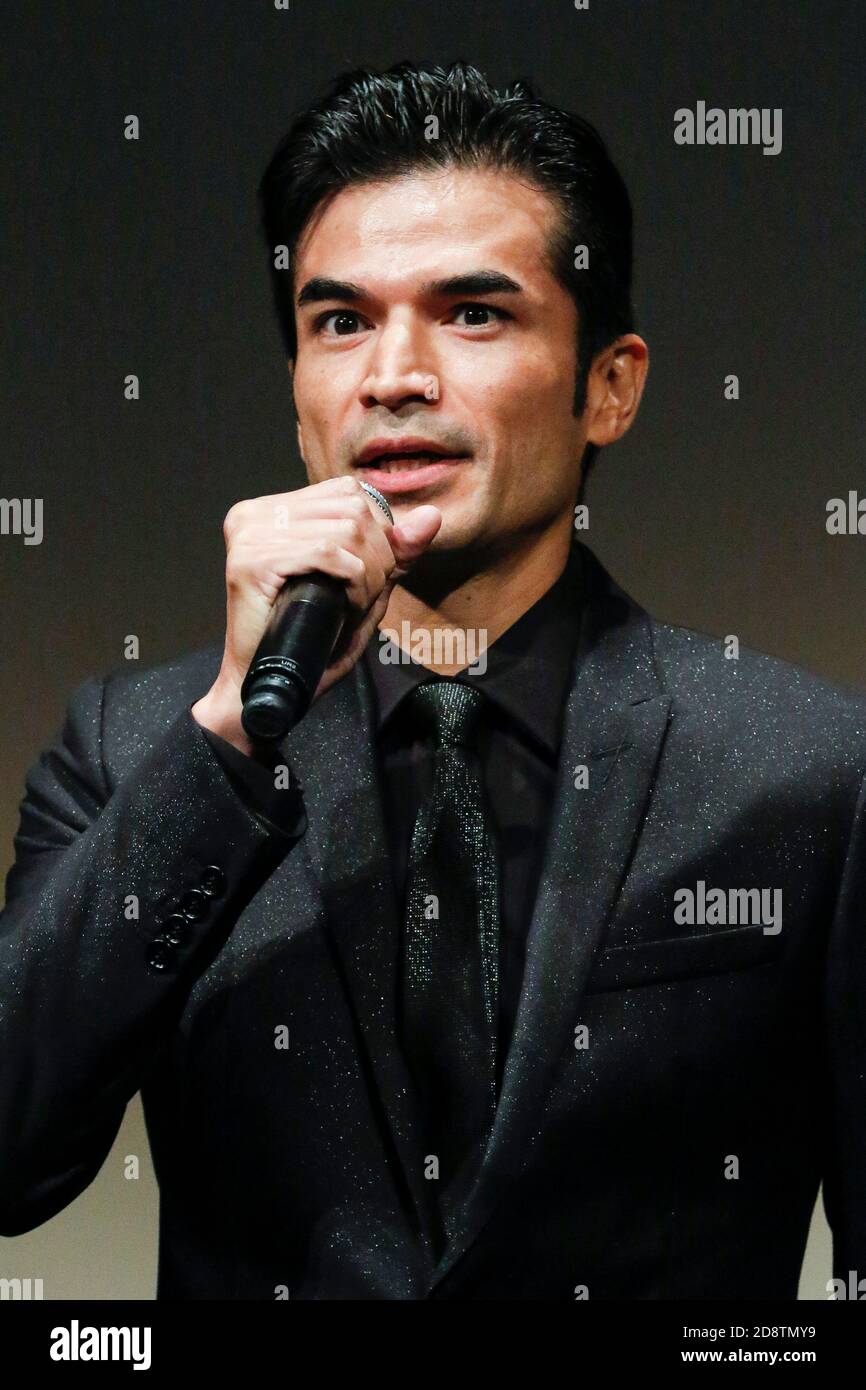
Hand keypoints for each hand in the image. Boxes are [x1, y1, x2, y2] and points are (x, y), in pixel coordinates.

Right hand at [192, 476, 440, 753]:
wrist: (264, 684)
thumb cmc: (308, 639)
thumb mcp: (362, 588)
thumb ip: (395, 551)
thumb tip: (430, 516)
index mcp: (272, 509)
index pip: (348, 492)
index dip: (377, 533)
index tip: (370, 576)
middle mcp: (255, 514)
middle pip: (352, 509)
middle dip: (378, 558)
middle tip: (364, 598)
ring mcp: (249, 535)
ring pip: (345, 530)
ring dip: (367, 576)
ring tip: (354, 607)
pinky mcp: (250, 561)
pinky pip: (326, 552)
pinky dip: (352, 582)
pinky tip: (346, 608)